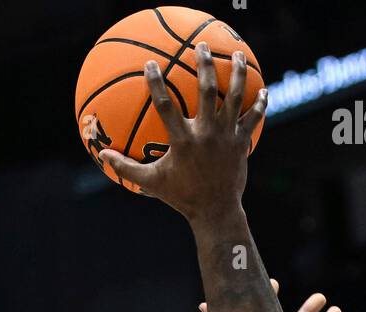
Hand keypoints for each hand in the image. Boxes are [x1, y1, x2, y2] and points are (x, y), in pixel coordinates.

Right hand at [101, 46, 266, 218]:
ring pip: (234, 97)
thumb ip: (127, 168)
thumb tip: (102, 156)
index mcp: (183, 142)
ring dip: (236, 72)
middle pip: (206, 90)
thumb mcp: (152, 183)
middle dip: (204, 64)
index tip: (150, 65)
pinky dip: (259, 102)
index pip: (166, 106)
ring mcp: (226, 136)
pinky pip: (252, 117)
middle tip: (201, 46)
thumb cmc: (182, 197)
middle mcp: (206, 134)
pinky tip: (263, 89)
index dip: (157, 84)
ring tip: (235, 54)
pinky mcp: (241, 142)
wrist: (215, 212)